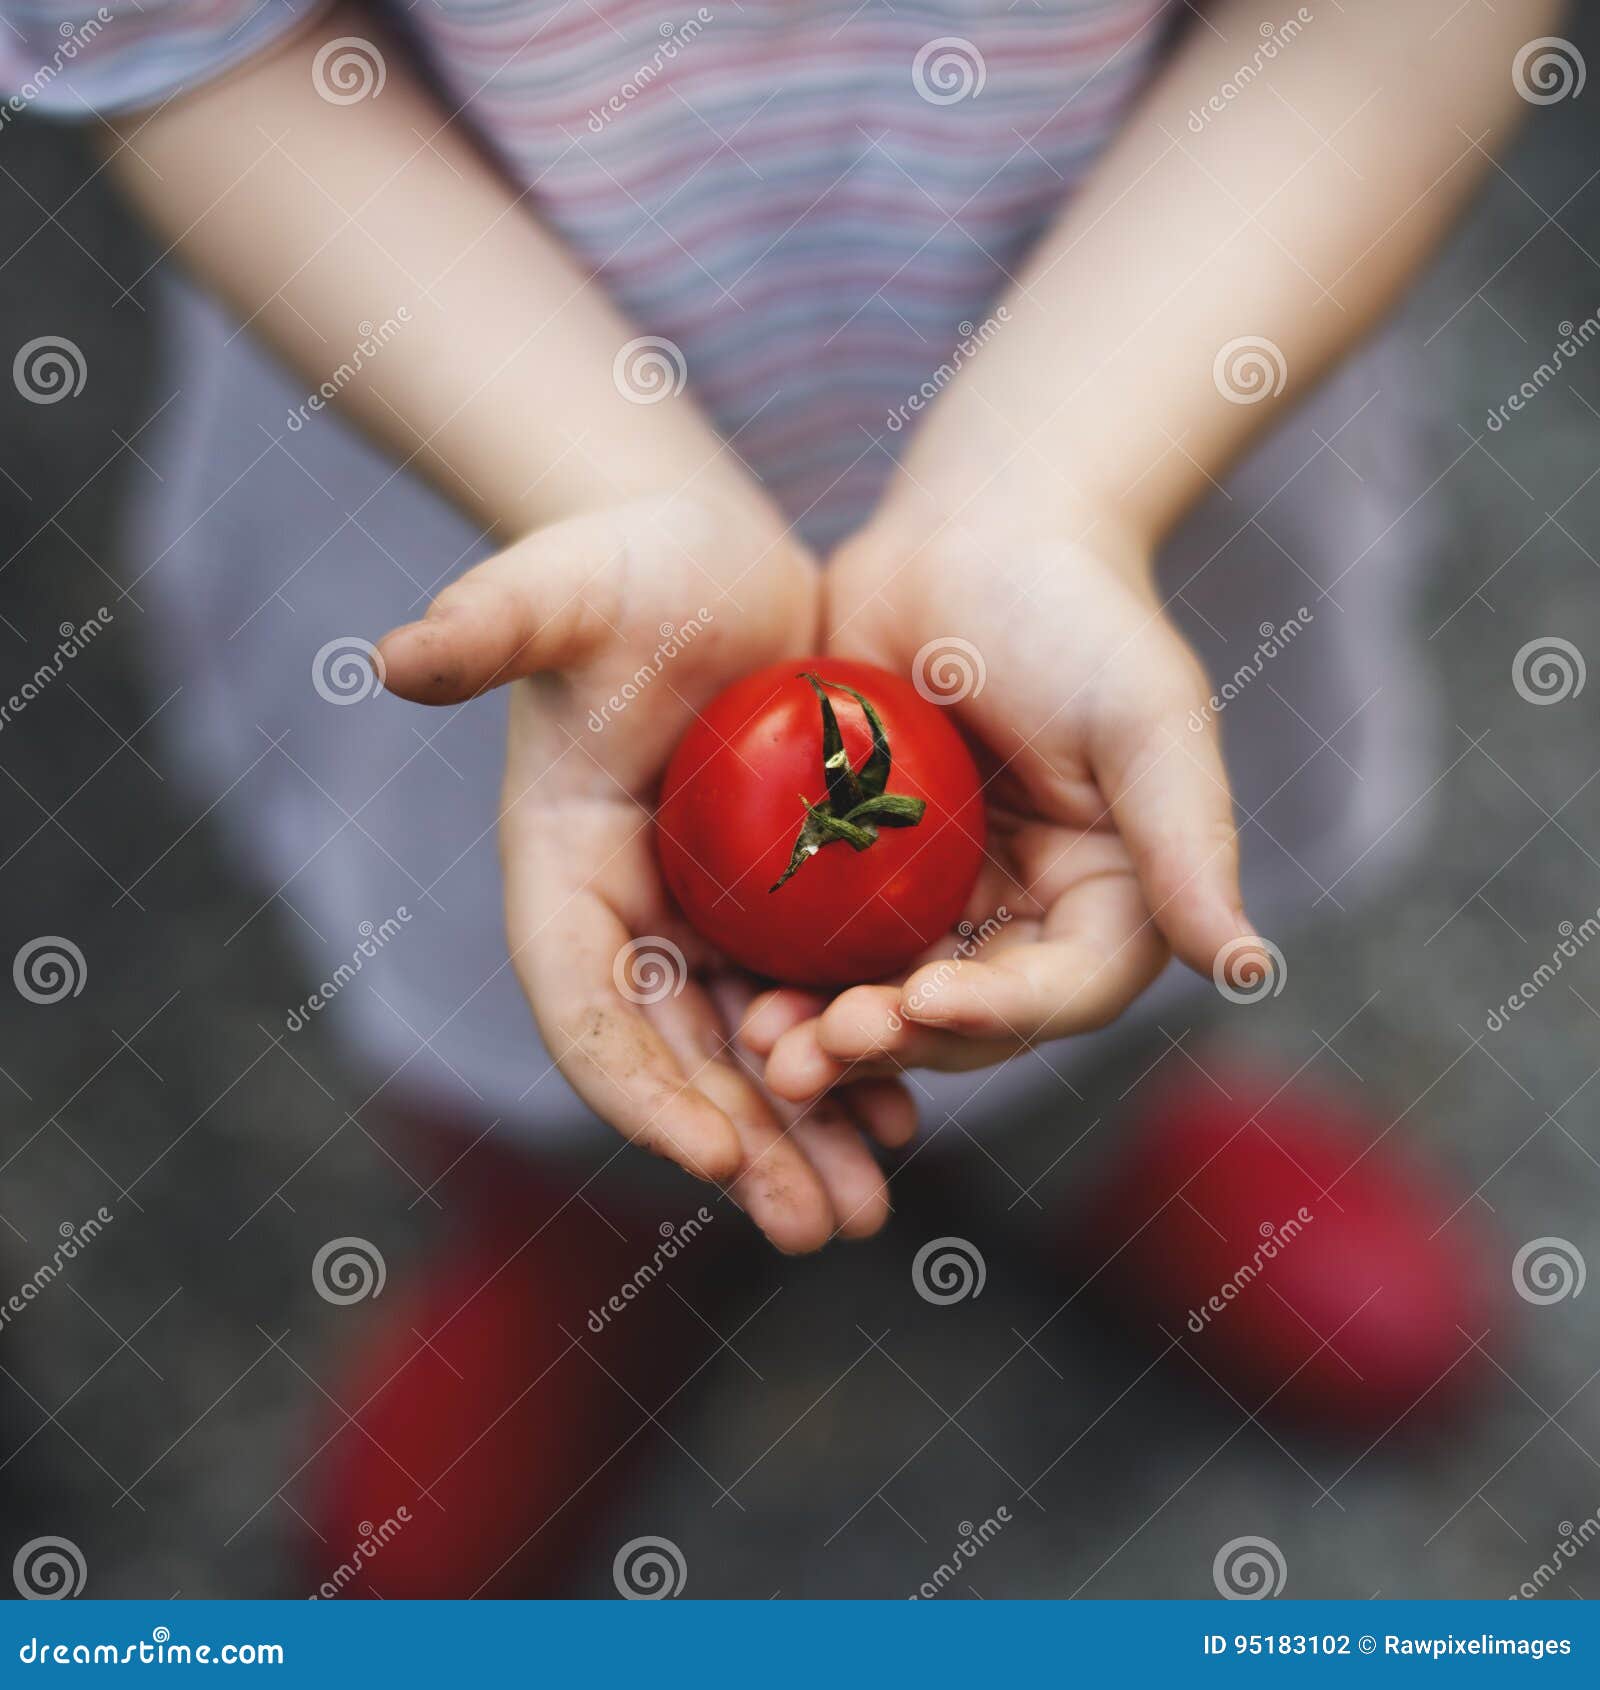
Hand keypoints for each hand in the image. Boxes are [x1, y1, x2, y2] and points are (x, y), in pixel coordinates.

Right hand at [377, 495, 908, 1251]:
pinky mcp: (769, 903)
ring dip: (806, 1136)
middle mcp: (625, 916)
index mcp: (561, 872)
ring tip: (872, 1208)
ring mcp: (698, 917)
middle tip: (822, 1228)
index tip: (714, 1156)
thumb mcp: (563, 587)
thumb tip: (395, 659)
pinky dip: (851, 1063)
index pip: (586, 1007)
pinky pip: (808, 1004)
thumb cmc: (628, 564)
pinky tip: (905, 1110)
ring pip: (750, 1055)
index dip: (641, 1088)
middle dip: (746, 1149)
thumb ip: (487, 625)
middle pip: (677, 1060)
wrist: (704, 559)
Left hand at [741, 502, 1263, 1104]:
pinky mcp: (860, 880)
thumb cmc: (1075, 612)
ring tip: (762, 1045)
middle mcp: (1023, 924)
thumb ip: (1188, 844)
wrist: (971, 536)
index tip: (921, 1003)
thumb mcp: (1145, 719)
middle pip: (960, 1020)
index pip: (1059, 993)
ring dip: (827, 1037)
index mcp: (1106, 907)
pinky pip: (820, 946)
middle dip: (890, 1045)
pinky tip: (732, 992)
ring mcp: (935, 906)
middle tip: (811, 1050)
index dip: (995, 1016)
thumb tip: (1252, 970)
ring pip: (882, 1000)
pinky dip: (782, 976)